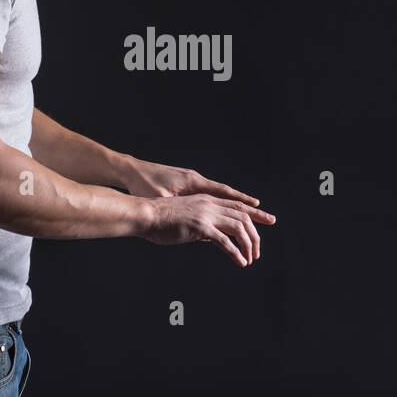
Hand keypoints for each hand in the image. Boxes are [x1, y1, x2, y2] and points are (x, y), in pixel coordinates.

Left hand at [123, 158, 260, 206]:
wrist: (129, 171)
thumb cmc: (143, 185)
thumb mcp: (162, 198)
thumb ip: (180, 210)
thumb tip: (197, 225)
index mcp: (192, 182)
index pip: (223, 192)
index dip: (241, 201)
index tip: (257, 207)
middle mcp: (196, 180)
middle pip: (228, 195)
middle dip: (247, 207)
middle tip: (267, 217)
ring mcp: (191, 182)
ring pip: (219, 197)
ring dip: (236, 207)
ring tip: (253, 218)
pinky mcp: (184, 185)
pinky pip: (208, 197)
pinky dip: (221, 205)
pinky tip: (226, 216)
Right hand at [141, 192, 276, 266]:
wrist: (146, 215)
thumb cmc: (161, 220)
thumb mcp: (187, 218)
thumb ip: (202, 226)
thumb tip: (214, 239)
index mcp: (208, 200)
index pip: (238, 206)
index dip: (254, 214)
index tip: (268, 221)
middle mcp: (210, 204)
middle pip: (243, 216)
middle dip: (255, 234)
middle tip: (258, 252)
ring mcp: (206, 215)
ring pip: (239, 227)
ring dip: (248, 244)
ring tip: (250, 258)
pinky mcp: (201, 227)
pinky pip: (225, 241)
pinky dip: (236, 253)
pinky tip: (240, 262)